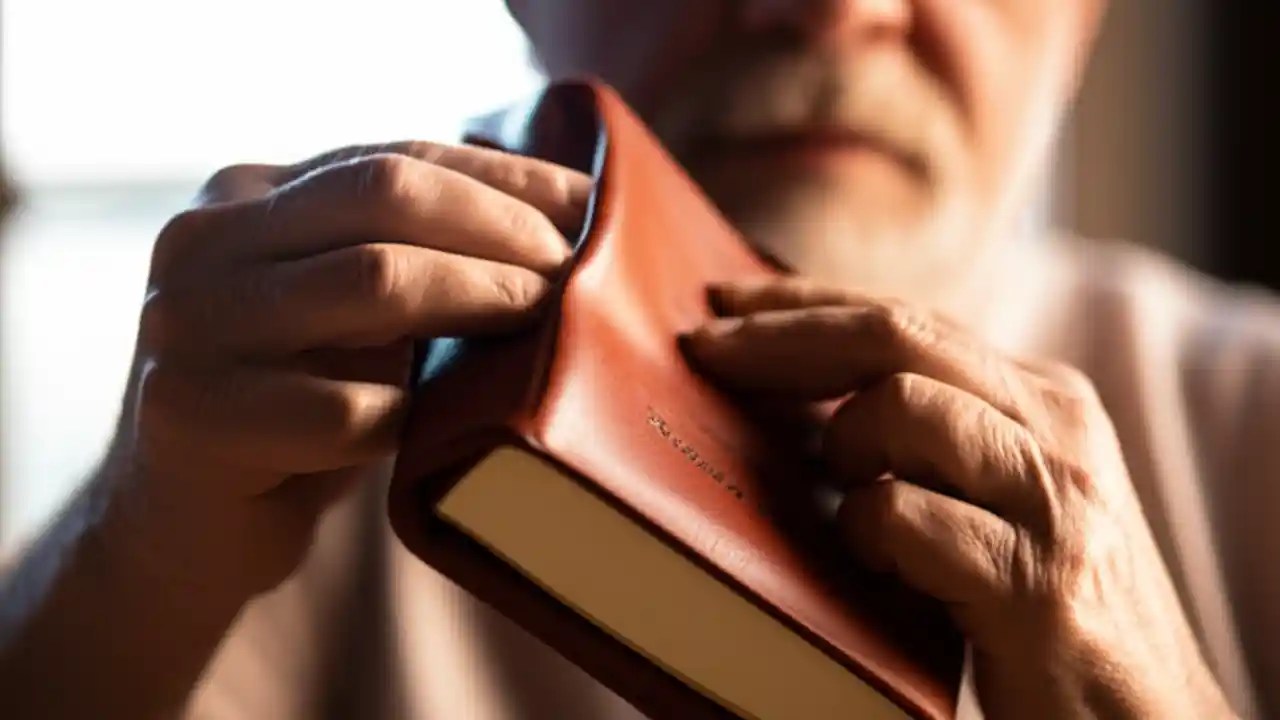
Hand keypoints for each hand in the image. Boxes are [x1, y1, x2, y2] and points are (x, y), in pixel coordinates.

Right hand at [105, 141, 589, 600]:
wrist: (189, 529)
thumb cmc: (300, 410)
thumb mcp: (348, 316)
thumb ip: (409, 256)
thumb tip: (568, 223)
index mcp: (244, 197)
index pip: (396, 159)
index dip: (505, 178)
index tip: (592, 205)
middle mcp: (202, 243)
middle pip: (384, 194)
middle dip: (500, 226)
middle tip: (575, 268)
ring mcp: (187, 325)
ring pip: (371, 282)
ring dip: (480, 295)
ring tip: (546, 316)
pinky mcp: (189, 416)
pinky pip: (343, 407)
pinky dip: (413, 411)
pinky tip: (446, 421)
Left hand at [681, 279, 1236, 719]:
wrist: (1148, 715)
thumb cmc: (1044, 601)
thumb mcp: (1002, 491)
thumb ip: (935, 431)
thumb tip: (800, 393)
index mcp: (1044, 398)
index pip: (905, 314)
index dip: (805, 300)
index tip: (723, 295)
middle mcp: (1056, 428)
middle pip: (892, 335)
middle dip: (780, 337)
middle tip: (702, 350)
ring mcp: (1050, 501)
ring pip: (897, 407)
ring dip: (841, 452)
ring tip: (850, 507)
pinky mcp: (1033, 582)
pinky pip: (900, 515)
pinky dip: (865, 537)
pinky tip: (878, 567)